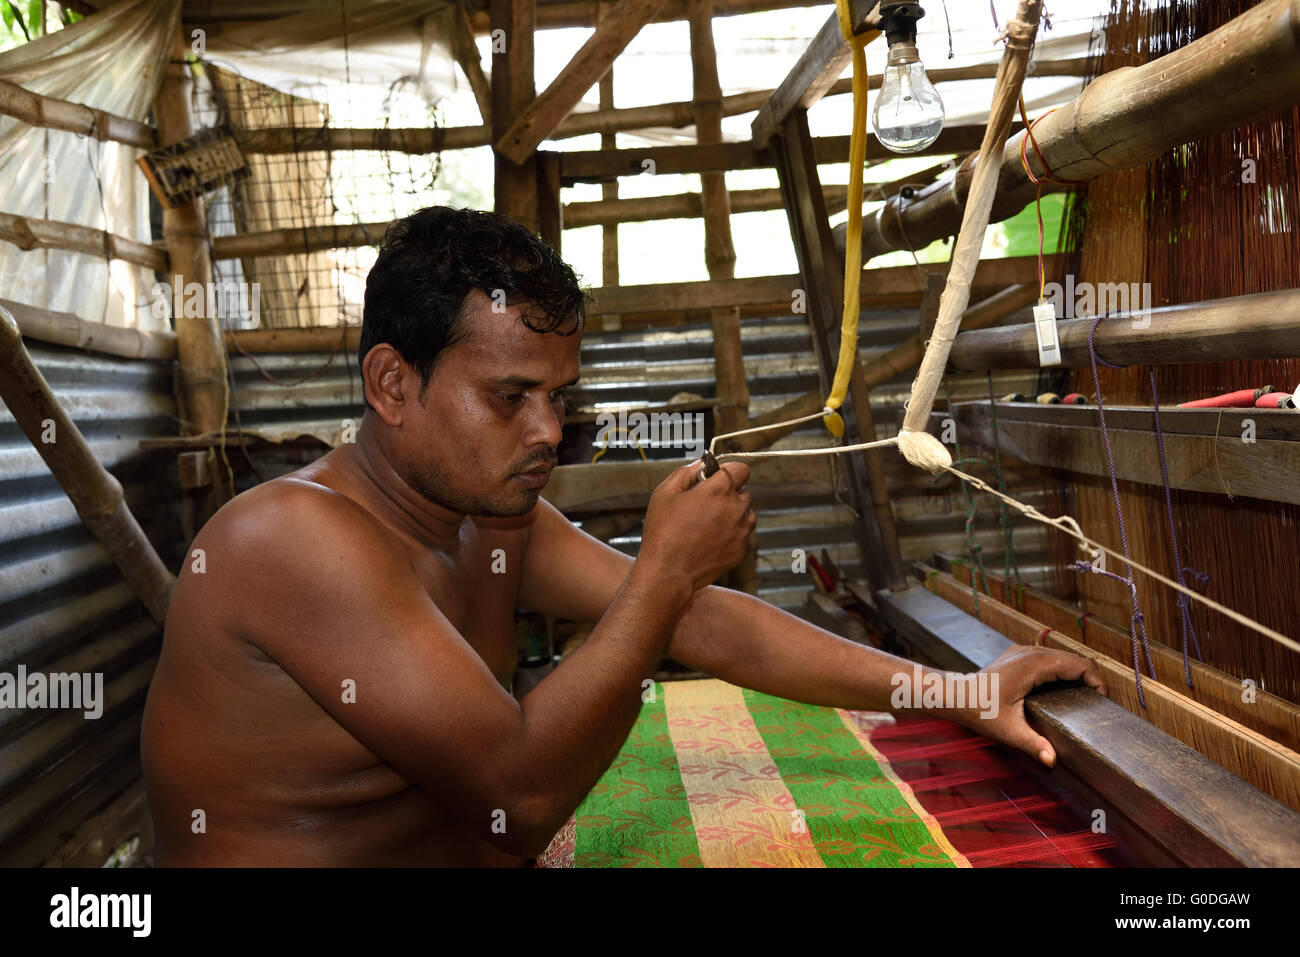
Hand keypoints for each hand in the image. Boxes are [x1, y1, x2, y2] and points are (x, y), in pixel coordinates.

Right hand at [638, 459, 754, 592]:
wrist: (668, 571)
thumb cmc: (663, 531)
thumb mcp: (665, 493)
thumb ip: (686, 473)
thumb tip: (700, 464)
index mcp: (719, 490)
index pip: (742, 469)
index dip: (730, 471)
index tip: (718, 478)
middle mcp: (736, 508)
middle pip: (743, 492)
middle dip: (728, 495)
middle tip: (706, 505)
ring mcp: (741, 531)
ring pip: (746, 514)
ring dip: (733, 514)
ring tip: (708, 525)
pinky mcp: (742, 550)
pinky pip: (742, 535)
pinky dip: (731, 535)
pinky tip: (710, 541)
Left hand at [957, 645, 1106, 766]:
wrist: (957, 696)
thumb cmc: (981, 710)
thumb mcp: (1010, 730)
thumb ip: (1033, 744)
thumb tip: (1052, 760)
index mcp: (1035, 664)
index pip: (1079, 664)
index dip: (1096, 680)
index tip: (1101, 701)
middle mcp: (1032, 651)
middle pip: (1073, 658)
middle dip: (1089, 678)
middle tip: (1095, 703)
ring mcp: (1024, 650)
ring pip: (1061, 656)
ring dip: (1075, 673)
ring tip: (1082, 698)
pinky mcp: (1019, 654)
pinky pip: (1048, 658)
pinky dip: (1060, 671)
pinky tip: (1060, 690)